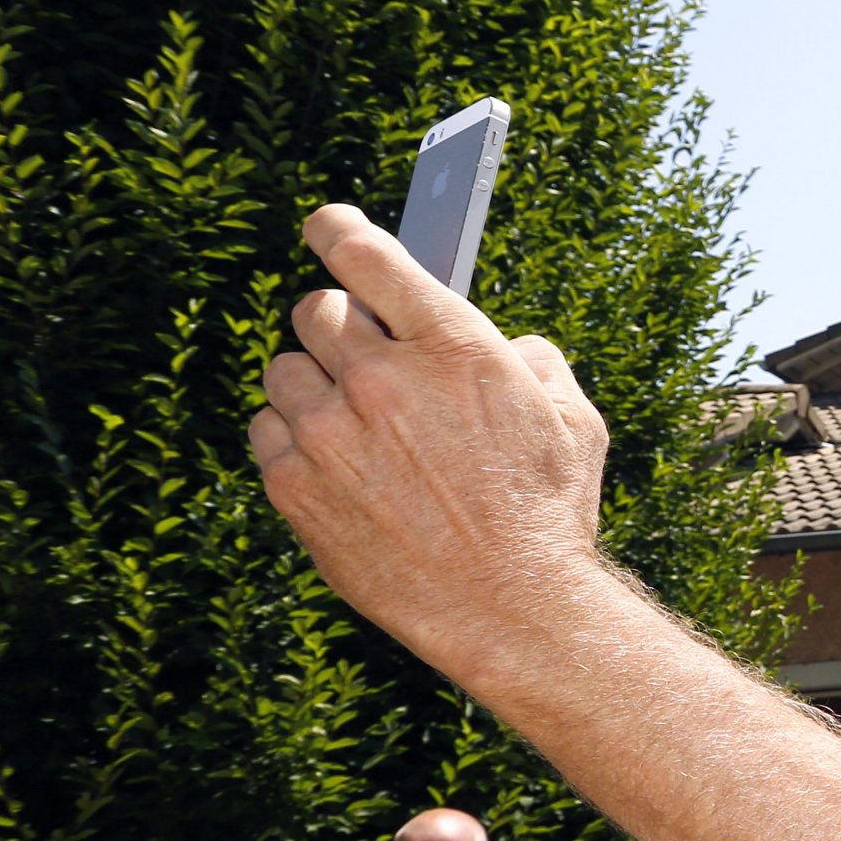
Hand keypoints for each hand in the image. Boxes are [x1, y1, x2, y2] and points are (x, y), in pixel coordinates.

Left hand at [249, 206, 612, 675]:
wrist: (514, 611)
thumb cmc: (549, 516)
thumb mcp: (573, 421)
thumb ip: (534, 360)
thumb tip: (504, 346)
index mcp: (452, 346)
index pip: (363, 252)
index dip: (337, 230)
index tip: (329, 229)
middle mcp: (381, 378)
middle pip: (316, 309)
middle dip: (342, 326)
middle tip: (367, 359)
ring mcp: (329, 433)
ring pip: (285, 370)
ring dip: (315, 387)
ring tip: (355, 427)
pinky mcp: (295, 486)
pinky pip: (267, 431)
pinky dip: (294, 440)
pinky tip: (336, 466)